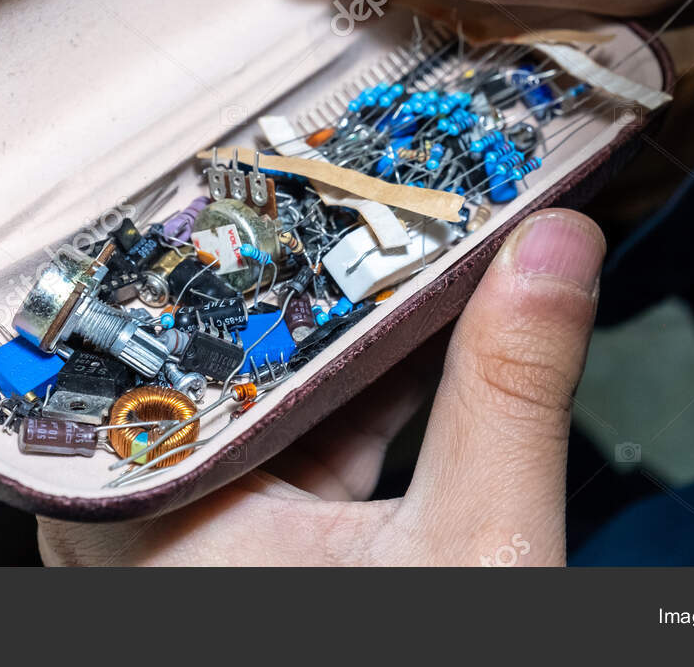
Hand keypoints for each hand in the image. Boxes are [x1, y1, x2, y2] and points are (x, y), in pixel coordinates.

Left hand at [38, 209, 605, 565]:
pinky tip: (425, 323)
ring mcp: (192, 523)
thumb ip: (513, 394)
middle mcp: (138, 508)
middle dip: (332, 257)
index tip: (323, 141)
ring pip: (271, 380)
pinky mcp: (246, 539)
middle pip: (235, 338)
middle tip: (386, 159)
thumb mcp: (470, 552)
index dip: (264, 216)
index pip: (190, 308)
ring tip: (417, 219)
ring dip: (356, 317)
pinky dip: (364, 384)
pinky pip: (298, 427)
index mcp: (139, 504)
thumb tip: (555, 253)